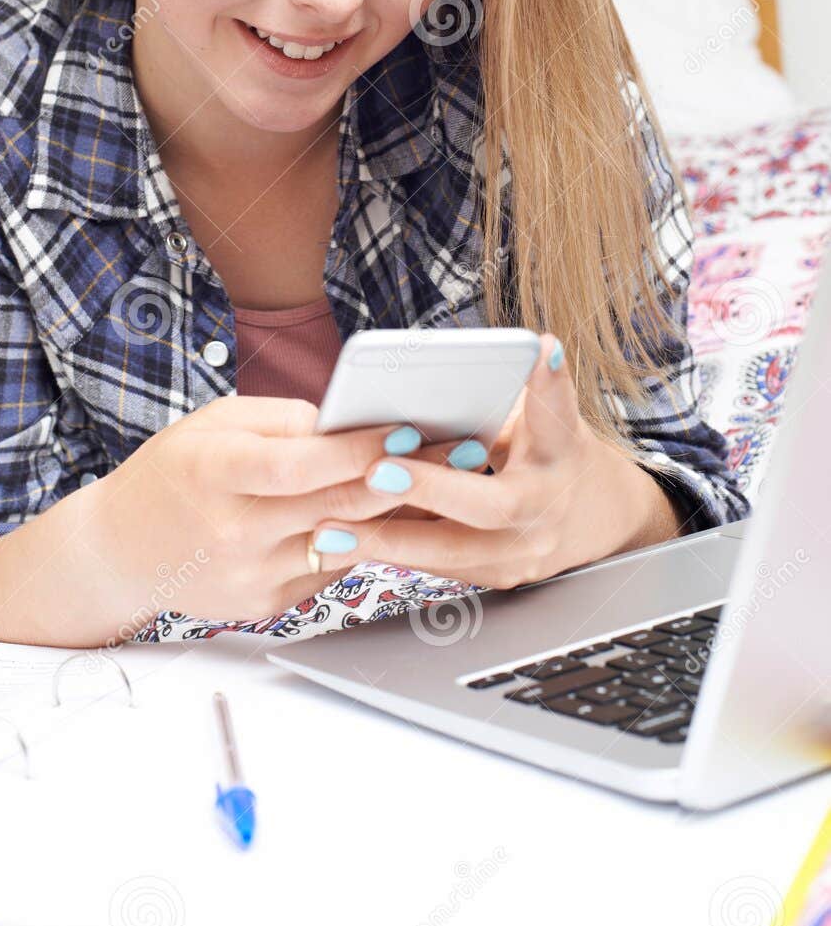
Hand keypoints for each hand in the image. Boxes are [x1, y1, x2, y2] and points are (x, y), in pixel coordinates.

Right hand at [80, 393, 476, 635]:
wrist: (120, 553)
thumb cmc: (173, 473)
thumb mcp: (214, 424)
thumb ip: (284, 421)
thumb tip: (353, 420)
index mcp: (215, 474)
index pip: (300, 465)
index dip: (359, 448)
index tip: (411, 428)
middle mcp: (234, 532)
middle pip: (336, 505)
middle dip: (405, 476)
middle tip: (460, 453)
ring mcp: (251, 576)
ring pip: (344, 542)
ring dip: (400, 513)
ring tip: (448, 482)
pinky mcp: (266, 604)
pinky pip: (330, 569)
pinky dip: (365, 541)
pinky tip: (401, 516)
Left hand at [302, 334, 682, 591]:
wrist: (596, 517)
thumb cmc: (552, 452)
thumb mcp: (540, 417)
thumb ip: (503, 400)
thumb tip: (457, 366)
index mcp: (559, 452)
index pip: (557, 413)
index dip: (551, 381)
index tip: (542, 348)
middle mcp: (546, 506)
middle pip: (491, 504)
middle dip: (430, 489)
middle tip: (378, 472)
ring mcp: (525, 552)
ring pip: (454, 550)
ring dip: (388, 539)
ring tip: (329, 530)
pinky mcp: (500, 578)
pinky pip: (440, 565)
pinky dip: (391, 552)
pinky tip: (341, 545)